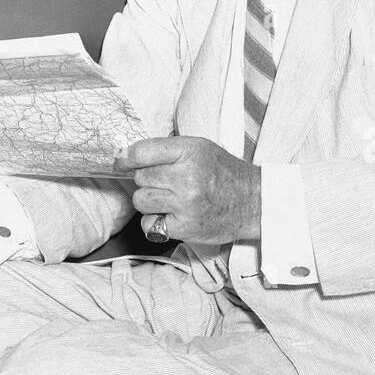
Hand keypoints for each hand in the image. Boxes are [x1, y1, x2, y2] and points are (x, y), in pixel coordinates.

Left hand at [114, 136, 260, 243]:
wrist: (251, 201)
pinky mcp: (185, 227)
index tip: (123, 162)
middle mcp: (187, 176)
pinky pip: (149, 224)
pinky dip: (155, 221)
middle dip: (147, 179)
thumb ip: (166, 149)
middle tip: (165, 182)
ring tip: (168, 198)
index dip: (127, 157)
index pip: (141, 152)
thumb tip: (126, 154)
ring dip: (149, 200)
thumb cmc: (222, 172)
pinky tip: (171, 215)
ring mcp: (186, 203)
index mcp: (190, 151)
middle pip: (140, 177)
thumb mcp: (199, 148)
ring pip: (141, 200)